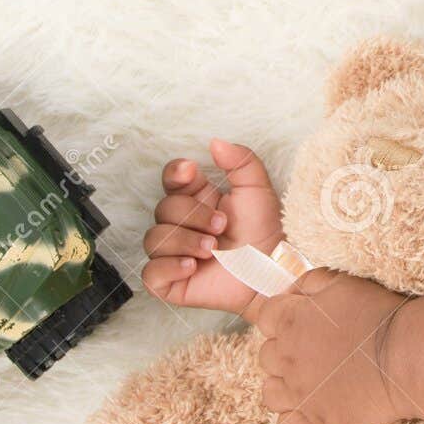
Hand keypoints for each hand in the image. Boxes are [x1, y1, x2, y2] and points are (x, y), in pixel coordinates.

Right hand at [141, 138, 283, 315]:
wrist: (272, 270)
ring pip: (154, 239)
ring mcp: (173, 253)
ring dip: (186, 241)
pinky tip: (193, 266)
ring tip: (214, 249)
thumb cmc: (265, 230)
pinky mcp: (171, 281)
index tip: (190, 172)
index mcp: (197, 199)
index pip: (171, 179)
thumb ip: (240, 160)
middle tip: (222, 225)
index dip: (175, 173)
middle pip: (163, 208)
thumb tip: (215, 142)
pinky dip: (169, 266)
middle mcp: (182, 224)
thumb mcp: (258, 189)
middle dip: (193, 215)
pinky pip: (151, 273)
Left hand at [255, 270, 413, 423]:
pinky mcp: (315, 423)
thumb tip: (291, 290)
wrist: (408, 356)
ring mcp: (298, 394)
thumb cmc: (380, 315)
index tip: (304, 321)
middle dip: (285, 351)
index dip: (283, 318)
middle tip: (316, 351)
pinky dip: (295, 420)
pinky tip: (314, 410)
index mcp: (290, 321)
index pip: (266, 318)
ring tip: (313, 382)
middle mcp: (286, 359)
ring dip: (285, 386)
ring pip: (270, 393)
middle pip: (267, 355)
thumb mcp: (344, 283)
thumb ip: (311, 281)